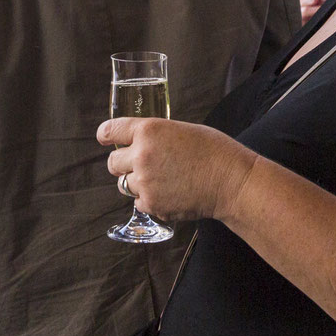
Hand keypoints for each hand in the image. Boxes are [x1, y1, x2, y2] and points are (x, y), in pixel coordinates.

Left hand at [98, 117, 259, 223]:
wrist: (231, 181)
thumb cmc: (214, 151)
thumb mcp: (180, 130)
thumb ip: (155, 137)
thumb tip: (140, 145)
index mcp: (148, 130)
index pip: (111, 130)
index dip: (106, 135)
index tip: (104, 138)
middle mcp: (141, 155)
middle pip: (113, 162)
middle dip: (123, 164)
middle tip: (141, 166)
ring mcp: (144, 182)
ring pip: (124, 184)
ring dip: (137, 183)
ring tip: (162, 181)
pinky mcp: (151, 204)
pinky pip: (139, 202)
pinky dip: (150, 200)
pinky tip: (170, 193)